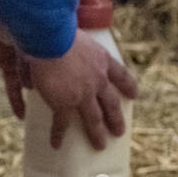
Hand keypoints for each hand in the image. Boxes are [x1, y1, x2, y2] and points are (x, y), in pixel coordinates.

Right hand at [28, 29, 136, 150]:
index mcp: (101, 58)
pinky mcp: (65, 103)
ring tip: (100, 146)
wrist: (50, 38)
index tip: (135, 95)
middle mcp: (97, 78)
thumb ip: (61, 52)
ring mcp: (83, 93)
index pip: (120, 74)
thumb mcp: (69, 37)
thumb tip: (42, 64)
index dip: (128, 86)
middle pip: (111, 102)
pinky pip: (63, 124)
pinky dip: (59, 135)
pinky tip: (56, 145)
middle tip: (119, 131)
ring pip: (94, 118)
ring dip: (97, 133)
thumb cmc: (55, 30)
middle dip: (116, 118)